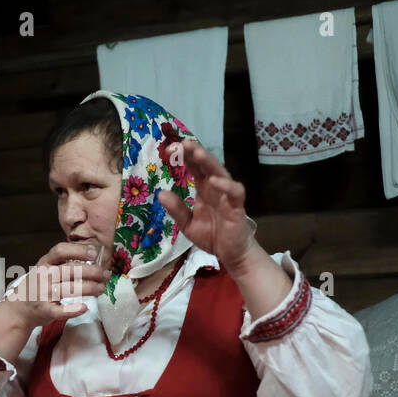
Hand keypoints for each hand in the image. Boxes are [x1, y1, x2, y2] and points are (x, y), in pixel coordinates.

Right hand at [0, 242, 108, 355]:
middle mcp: (43, 276)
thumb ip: (63, 262)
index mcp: (44, 262)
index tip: (94, 252)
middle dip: (92, 271)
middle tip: (105, 274)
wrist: (19, 308)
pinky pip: (61, 310)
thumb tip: (92, 255)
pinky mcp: (45, 310)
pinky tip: (84, 307)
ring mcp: (43, 293)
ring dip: (90, 288)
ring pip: (70, 289)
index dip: (78, 250)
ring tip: (101, 289)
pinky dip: (74, 310)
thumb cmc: (38, 286)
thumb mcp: (45, 269)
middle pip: (70, 270)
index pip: (61, 250)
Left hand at [158, 142, 257, 273]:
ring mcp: (227, 195)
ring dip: (209, 162)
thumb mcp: (187, 224)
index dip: (184, 157)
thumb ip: (177, 210)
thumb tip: (160, 194)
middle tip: (183, 143)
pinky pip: (234, 192)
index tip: (169, 148)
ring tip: (197, 152)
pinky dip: (226, 185)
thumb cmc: (212, 235)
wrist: (231, 254)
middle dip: (195, 153)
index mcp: (203, 189)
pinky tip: (214, 181)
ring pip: (221, 173)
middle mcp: (216, 188)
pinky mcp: (237, 207)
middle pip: (206, 165)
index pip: (194, 167)